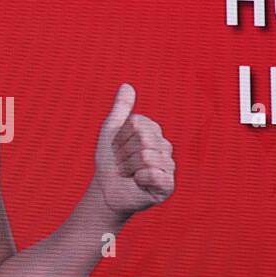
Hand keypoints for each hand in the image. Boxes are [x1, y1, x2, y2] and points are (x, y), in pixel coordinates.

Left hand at [92, 83, 175, 216]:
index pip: (136, 124)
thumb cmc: (110, 161)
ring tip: (128, 173)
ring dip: (128, 167)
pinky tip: (138, 183)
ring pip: (146, 156)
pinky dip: (139, 179)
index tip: (118, 148)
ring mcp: (169, 166)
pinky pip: (154, 174)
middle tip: (122, 163)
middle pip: (143, 138)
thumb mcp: (111, 131)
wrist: (106, 190)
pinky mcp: (168, 185)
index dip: (120, 137)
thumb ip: (121, 109)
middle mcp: (165, 147)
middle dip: (123, 153)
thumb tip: (126, 86)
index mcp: (154, 131)